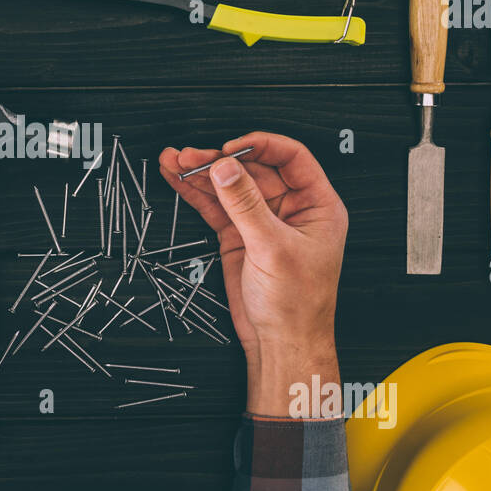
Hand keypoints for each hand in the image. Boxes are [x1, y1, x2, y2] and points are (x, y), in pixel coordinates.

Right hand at [158, 133, 346, 416]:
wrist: (281, 343)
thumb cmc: (298, 305)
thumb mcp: (273, 248)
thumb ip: (246, 205)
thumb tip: (226, 169)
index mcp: (316, 205)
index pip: (290, 158)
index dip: (259, 147)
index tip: (230, 148)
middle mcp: (290, 209)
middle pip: (252, 170)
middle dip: (220, 161)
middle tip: (191, 157)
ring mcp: (262, 222)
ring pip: (230, 186)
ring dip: (201, 174)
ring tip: (174, 162)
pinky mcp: (239, 236)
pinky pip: (216, 207)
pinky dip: (196, 194)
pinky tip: (177, 180)